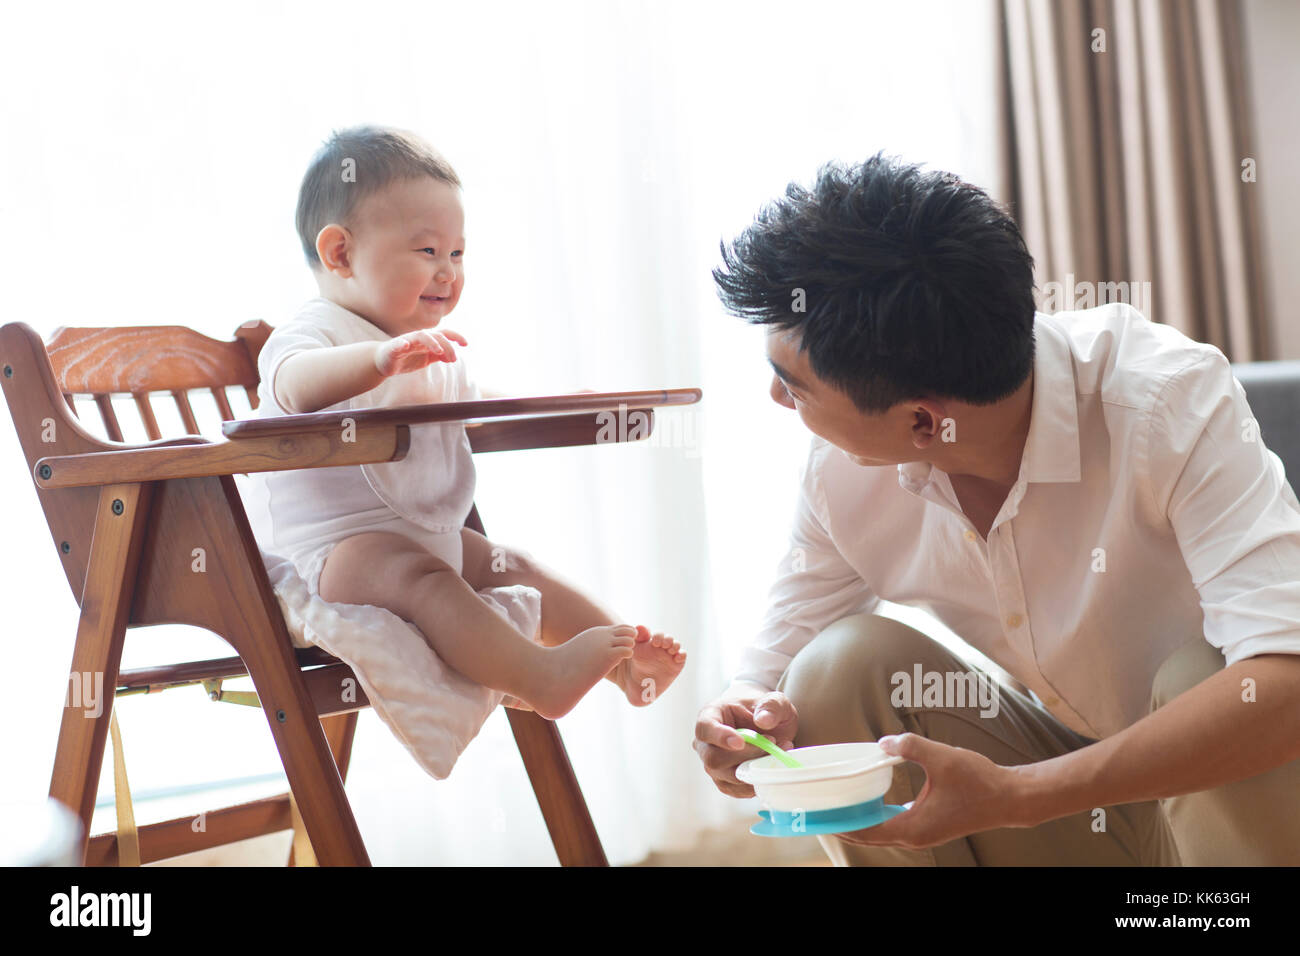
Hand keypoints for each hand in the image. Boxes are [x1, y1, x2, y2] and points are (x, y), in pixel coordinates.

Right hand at [375, 329, 467, 376]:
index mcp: (427, 341)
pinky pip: (398, 343)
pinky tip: (406, 345)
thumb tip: (453, 357)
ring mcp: (406, 341)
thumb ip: (439, 356)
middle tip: (453, 359)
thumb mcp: (426, 359)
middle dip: (447, 346)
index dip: (455, 337)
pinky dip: (402, 343)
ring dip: (431, 342)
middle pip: (436, 336)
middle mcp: (418, 338)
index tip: (466, 344)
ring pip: (420, 336)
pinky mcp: (394, 347)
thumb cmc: (406, 359)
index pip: (444, 334)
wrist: (383, 362)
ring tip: (438, 351)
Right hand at [694, 686, 797, 796]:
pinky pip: (736, 790)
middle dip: (745, 756)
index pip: (705, 729)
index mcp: (710, 715)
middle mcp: (705, 743)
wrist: (764, 723)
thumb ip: (771, 706)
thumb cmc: (763, 709)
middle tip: (771, 743)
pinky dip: (756, 782)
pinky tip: (768, 768)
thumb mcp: (774, 701)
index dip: (720, 737)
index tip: (740, 742)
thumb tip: (764, 721)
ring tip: (776, 753)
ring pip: (726, 777)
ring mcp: (712, 764)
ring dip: (754, 769)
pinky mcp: (724, 780)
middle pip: (713, 759)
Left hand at [835, 733, 1023, 849]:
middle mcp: (915, 836)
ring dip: (859, 821)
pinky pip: (893, 826)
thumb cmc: (979, 781)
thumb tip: (883, 742)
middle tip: (819, 809)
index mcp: (913, 828)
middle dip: (843, 824)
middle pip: (868, 836)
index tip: (818, 815)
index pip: (865, 832)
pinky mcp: (929, 826)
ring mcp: (923, 833)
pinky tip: (868, 801)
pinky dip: (877, 817)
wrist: (1010, 798)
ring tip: (836, 805)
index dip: (839, 823)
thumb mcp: (942, 758)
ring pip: (881, 833)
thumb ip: (910, 747)